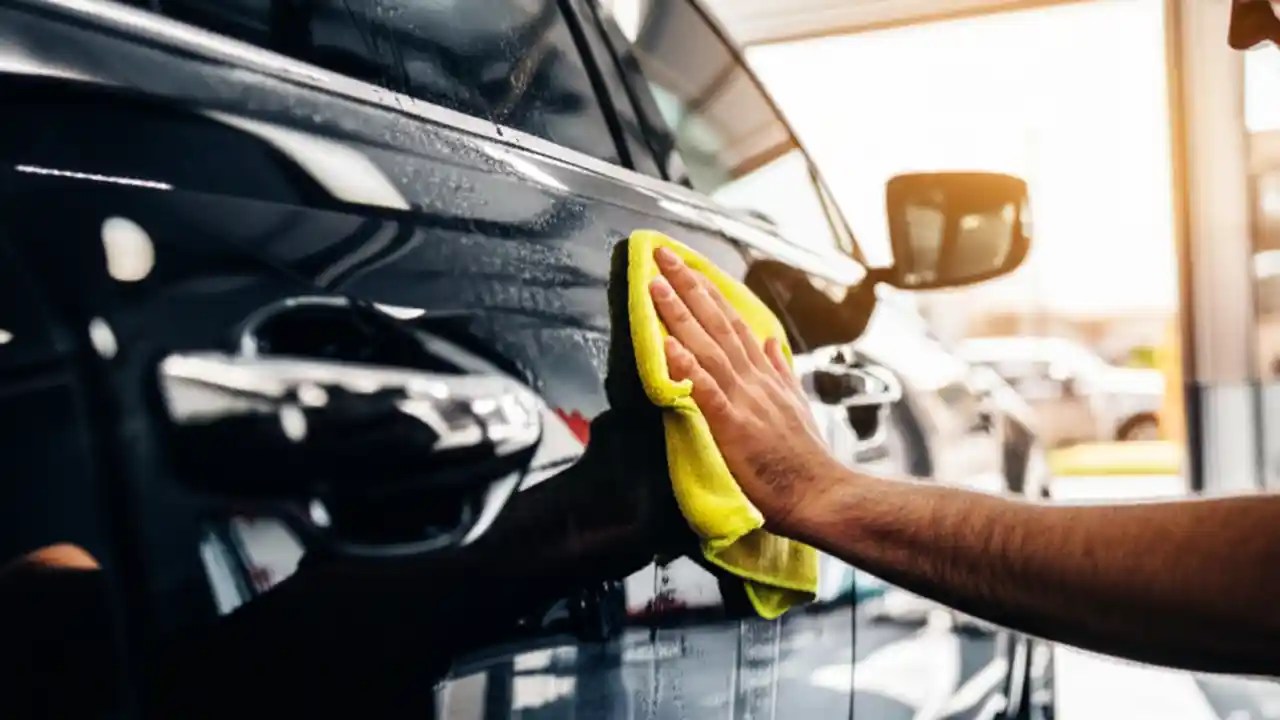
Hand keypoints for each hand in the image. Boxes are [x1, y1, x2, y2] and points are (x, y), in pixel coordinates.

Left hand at [648, 247, 840, 535]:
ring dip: (680, 315)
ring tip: (655, 286)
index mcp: (765, 376)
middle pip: (716, 324)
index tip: (687, 267)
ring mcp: (744, 400)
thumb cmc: (804, 459)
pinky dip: (686, 366)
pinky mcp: (733, 426)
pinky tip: (666, 346)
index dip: (707, 293)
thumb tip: (773, 343)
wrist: (821, 494)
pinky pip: (706, 390)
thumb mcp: (796, 407)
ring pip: (707, 347)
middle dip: (688, 287)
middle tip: (661, 254)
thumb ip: (781, 373)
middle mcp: (753, 380)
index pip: (732, 324)